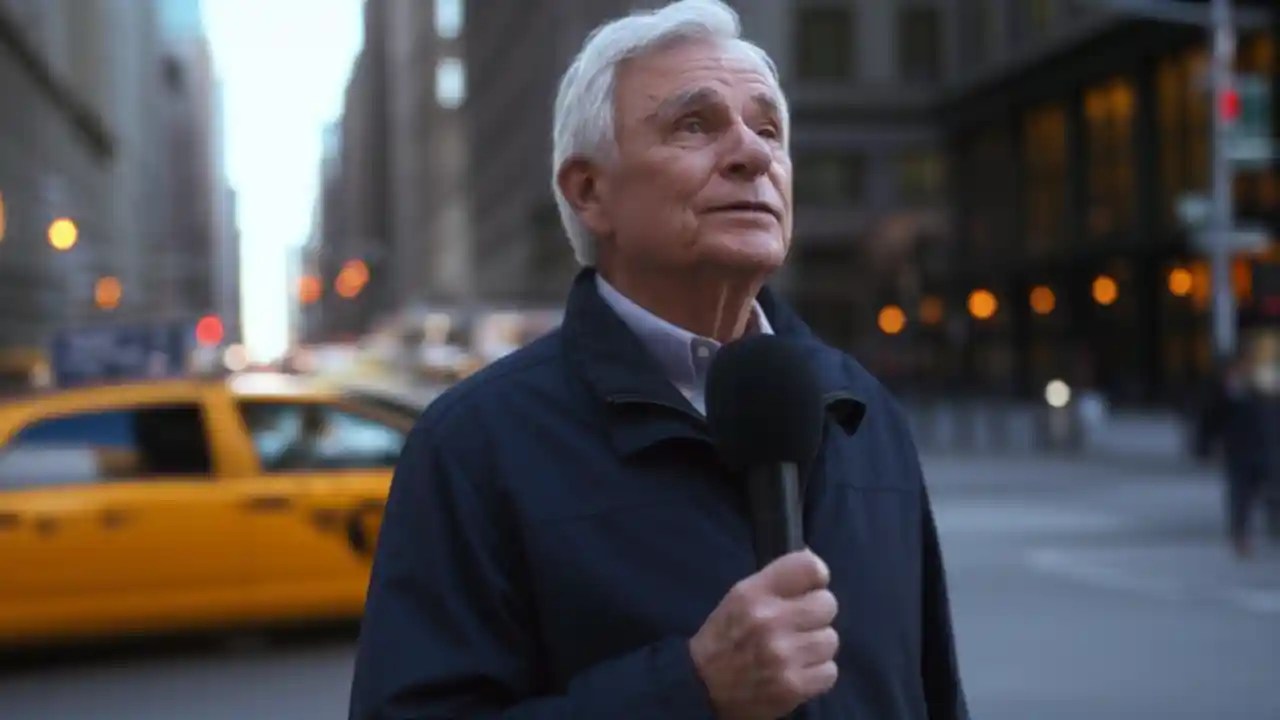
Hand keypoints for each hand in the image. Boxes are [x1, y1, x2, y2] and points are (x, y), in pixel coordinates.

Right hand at [689, 550, 838, 719]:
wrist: (702, 688)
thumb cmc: (724, 638)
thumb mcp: (739, 599)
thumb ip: (776, 583)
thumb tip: (816, 569)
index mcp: (753, 594)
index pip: (808, 567)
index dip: (816, 576)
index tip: (810, 588)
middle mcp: (770, 620)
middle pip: (827, 604)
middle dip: (816, 615)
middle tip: (799, 625)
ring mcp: (783, 655)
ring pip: (830, 639)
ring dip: (816, 647)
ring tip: (795, 651)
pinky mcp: (794, 685)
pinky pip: (829, 671)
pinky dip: (817, 673)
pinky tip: (797, 671)